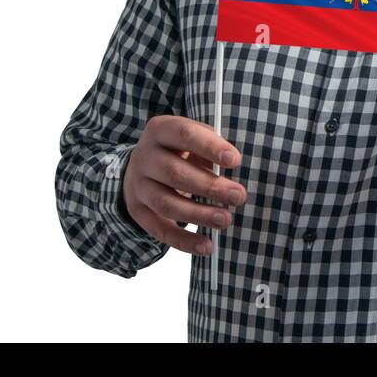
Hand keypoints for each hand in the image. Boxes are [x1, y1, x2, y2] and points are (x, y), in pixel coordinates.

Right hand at [122, 114, 245, 255]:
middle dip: (210, 186)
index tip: (235, 161)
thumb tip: (234, 165)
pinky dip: (184, 241)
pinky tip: (206, 246)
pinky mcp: (139, 212)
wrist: (141, 167)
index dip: (210, 147)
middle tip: (238, 196)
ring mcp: (138, 186)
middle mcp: (144, 157)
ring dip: (199, 215)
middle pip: (175, 173)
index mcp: (160, 130)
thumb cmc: (179, 150)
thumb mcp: (192, 139)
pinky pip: (160, 230)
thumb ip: (211, 146)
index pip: (184, 134)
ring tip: (226, 220)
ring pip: (167, 204)